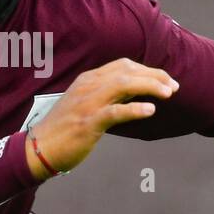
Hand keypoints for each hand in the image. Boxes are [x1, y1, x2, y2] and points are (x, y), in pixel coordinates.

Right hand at [26, 57, 177, 178]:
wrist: (40, 147)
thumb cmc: (65, 128)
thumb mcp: (86, 103)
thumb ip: (108, 95)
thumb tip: (136, 93)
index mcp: (88, 79)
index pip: (123, 65)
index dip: (148, 70)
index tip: (165, 80)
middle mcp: (89, 86)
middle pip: (127, 71)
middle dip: (154, 76)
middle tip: (174, 86)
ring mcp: (88, 103)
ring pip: (123, 85)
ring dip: (150, 87)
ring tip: (168, 93)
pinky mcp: (88, 123)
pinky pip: (115, 112)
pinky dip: (134, 109)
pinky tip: (150, 110)